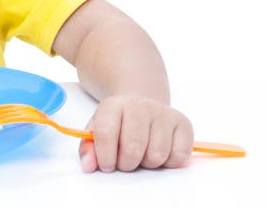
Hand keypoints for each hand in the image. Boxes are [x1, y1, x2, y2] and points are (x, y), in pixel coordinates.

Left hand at [79, 95, 193, 171]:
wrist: (141, 106)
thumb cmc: (118, 123)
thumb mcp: (97, 130)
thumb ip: (89, 148)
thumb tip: (88, 166)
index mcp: (114, 105)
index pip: (106, 133)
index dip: (105, 156)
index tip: (107, 164)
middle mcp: (140, 106)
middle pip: (133, 149)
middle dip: (126, 164)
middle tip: (125, 161)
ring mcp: (164, 114)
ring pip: (156, 156)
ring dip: (147, 163)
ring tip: (142, 153)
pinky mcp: (184, 124)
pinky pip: (179, 156)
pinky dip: (168, 162)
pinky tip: (160, 151)